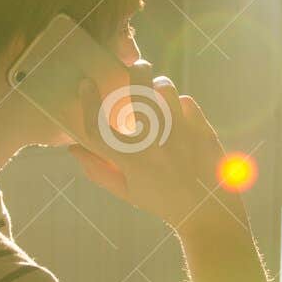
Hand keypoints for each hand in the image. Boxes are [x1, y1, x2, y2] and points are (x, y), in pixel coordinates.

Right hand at [68, 67, 245, 238]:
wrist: (208, 213)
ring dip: (159, 88)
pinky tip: (179, 116)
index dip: (88, 102)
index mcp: (130, 160)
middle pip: (137, 92)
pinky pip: (187, 102)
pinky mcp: (202, 131)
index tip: (86, 85)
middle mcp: (153, 144)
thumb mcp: (127, 191)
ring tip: (159, 95)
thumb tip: (73, 148)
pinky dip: (181, 105)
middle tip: (137, 67)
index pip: (97, 127)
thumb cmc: (162, 201)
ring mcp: (180, 135)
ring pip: (165, 89)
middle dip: (135, 72)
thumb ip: (98, 170)